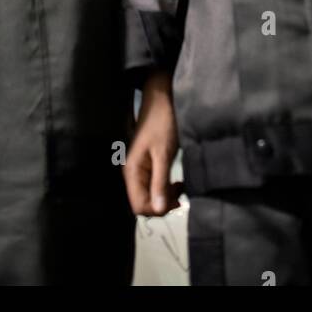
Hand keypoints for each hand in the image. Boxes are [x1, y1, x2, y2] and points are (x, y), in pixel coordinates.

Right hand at [123, 71, 182, 216]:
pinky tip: (176, 181)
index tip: (176, 200)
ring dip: (165, 196)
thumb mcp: (163, 154)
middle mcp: (132, 173)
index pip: (139, 206)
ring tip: (180, 186)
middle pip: (143, 203)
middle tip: (180, 193)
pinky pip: (153, 185)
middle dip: (162, 204)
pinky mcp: (147, 165)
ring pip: (149, 195)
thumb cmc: (162, 125)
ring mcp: (139, 170)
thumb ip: (160, 182)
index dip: (157, 209)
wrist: (161, 100)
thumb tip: (158, 210)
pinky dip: (165, 188)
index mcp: (132, 171)